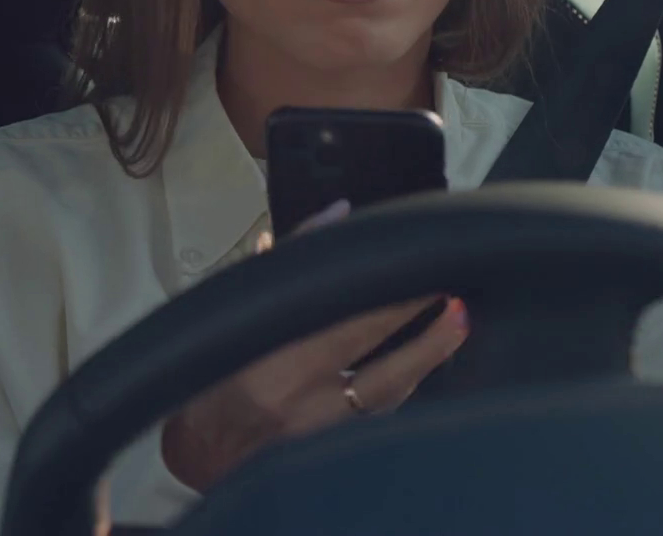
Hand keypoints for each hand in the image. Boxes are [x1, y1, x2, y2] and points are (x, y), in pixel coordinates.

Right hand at [160, 200, 470, 490]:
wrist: (204, 445)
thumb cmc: (215, 368)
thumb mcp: (232, 302)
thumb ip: (285, 257)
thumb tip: (338, 213)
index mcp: (270, 362)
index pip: (343, 320)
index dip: (390, 294)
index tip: (418, 264)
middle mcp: (298, 403)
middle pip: (379, 361)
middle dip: (423, 322)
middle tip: (453, 286)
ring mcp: (320, 432)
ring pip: (389, 394)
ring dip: (427, 355)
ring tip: (457, 320)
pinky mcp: (333, 449)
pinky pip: (381, 415)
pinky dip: (404, 385)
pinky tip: (424, 362)